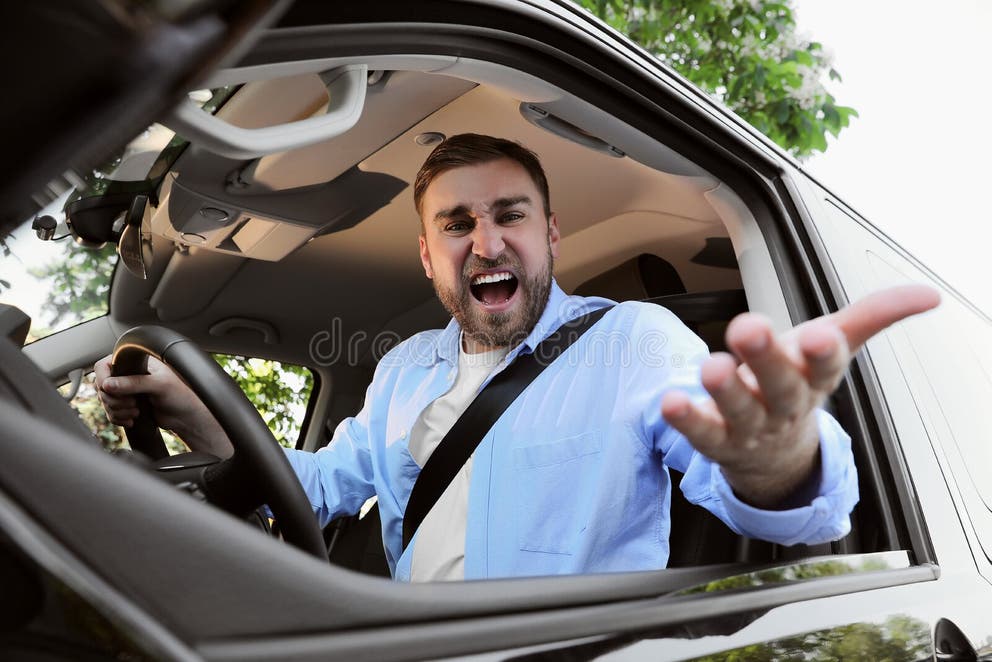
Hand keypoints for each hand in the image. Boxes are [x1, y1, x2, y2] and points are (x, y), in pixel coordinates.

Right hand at [94, 354, 233, 456]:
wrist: (186, 417)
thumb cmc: (181, 395)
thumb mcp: (159, 385)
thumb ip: (134, 383)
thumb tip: (108, 384)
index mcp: (136, 362)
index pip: (104, 365)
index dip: (104, 379)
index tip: (110, 391)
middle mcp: (129, 374)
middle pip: (102, 386)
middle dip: (114, 400)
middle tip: (133, 404)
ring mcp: (127, 390)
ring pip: (105, 401)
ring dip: (117, 411)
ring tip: (136, 412)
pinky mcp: (128, 405)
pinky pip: (111, 412)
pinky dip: (118, 418)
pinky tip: (132, 420)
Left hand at [661, 284, 940, 507]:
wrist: (776, 456)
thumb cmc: (798, 385)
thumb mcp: (833, 349)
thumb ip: (872, 317)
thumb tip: (927, 295)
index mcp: (815, 378)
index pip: (826, 365)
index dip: (823, 351)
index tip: (819, 333)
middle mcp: (784, 404)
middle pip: (780, 385)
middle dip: (766, 358)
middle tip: (748, 328)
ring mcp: (750, 427)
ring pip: (740, 411)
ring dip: (726, 390)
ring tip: (711, 367)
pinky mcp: (717, 442)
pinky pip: (702, 433)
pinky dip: (687, 419)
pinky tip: (672, 401)